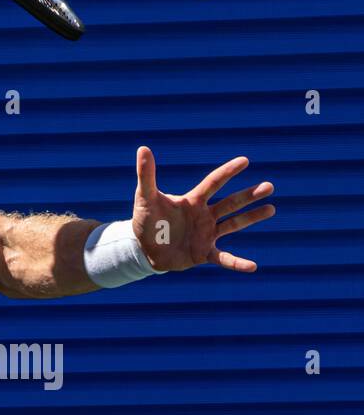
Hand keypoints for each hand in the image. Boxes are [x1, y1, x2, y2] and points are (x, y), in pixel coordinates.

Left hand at [132, 146, 275, 272]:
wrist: (143, 248)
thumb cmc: (145, 220)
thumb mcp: (145, 197)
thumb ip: (146, 175)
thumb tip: (143, 148)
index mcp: (192, 201)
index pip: (213, 182)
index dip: (228, 172)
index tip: (245, 160)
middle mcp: (204, 215)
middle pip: (230, 203)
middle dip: (249, 195)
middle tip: (269, 186)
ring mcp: (206, 234)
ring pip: (233, 224)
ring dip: (251, 217)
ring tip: (271, 208)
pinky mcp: (204, 253)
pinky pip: (224, 258)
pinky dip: (237, 263)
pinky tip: (252, 266)